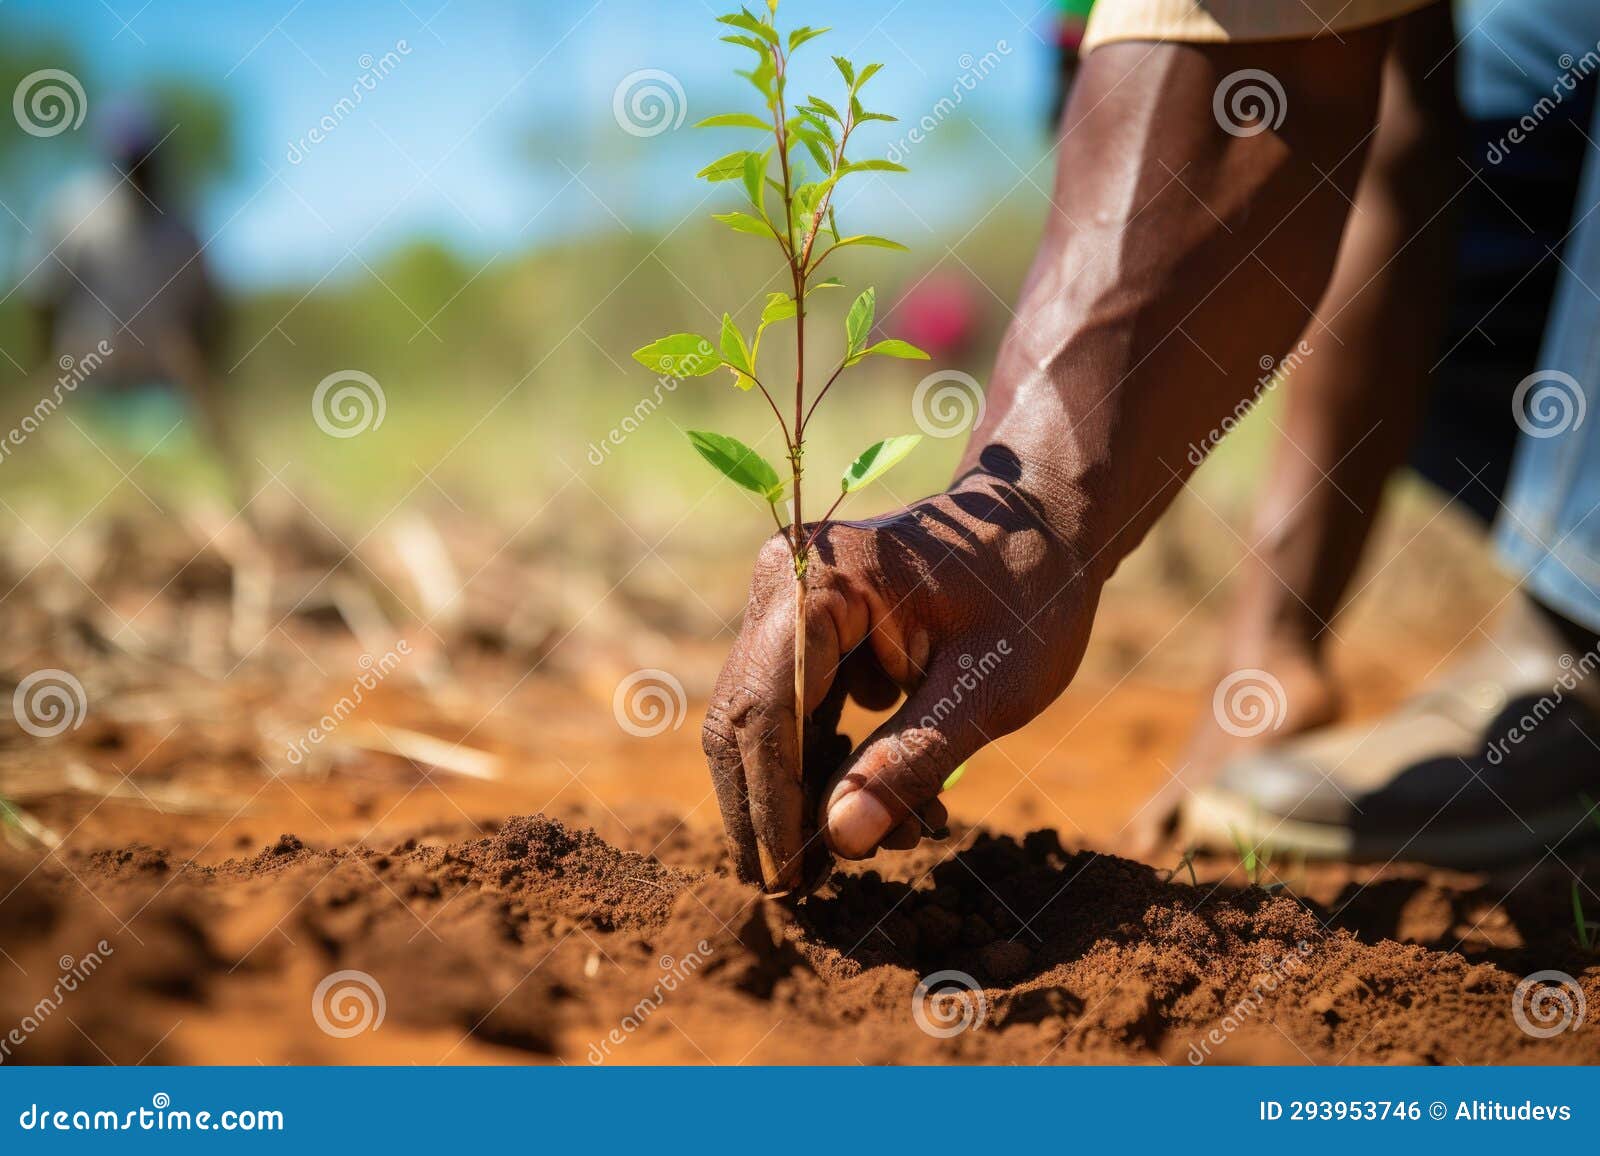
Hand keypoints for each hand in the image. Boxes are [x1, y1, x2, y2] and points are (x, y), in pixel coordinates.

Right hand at [701, 469, 1097, 891]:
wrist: (1044, 524)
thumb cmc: (1030, 591)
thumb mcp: (989, 685)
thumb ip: (912, 761)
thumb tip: (840, 843)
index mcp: (821, 580)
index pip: (768, 710)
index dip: (770, 805)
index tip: (786, 882)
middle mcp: (784, 583)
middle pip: (745, 720)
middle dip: (772, 812)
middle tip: (802, 892)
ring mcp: (787, 604)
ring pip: (763, 725)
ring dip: (805, 797)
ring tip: (881, 845)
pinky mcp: (803, 629)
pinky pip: (793, 712)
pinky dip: (829, 767)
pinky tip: (886, 809)